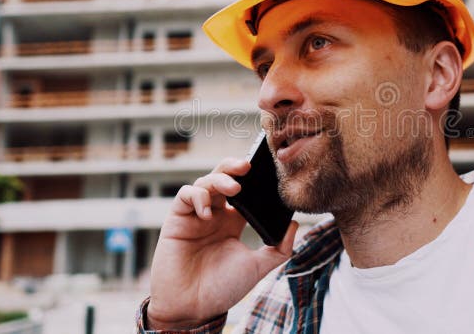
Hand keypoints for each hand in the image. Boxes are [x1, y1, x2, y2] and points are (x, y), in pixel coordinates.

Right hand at [147, 157, 298, 329]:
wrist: (192, 307)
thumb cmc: (222, 289)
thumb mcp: (257, 268)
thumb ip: (279, 249)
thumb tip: (295, 224)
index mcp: (233, 222)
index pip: (244, 191)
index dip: (253, 179)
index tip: (267, 173)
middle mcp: (215, 215)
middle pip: (224, 178)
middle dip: (234, 167)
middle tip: (247, 165)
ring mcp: (196, 215)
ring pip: (206, 181)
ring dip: (220, 179)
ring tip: (234, 188)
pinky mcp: (177, 219)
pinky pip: (185, 196)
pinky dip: (197, 197)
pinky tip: (207, 212)